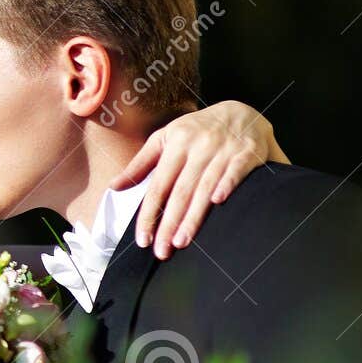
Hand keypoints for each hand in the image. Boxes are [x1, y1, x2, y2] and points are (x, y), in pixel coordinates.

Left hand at [109, 100, 287, 258]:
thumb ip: (140, 164)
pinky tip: (218, 202)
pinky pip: (235, 170)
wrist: (240, 111)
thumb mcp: (164, 138)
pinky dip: (227, 183)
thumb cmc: (196, 130)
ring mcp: (223, 149)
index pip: (158, 186)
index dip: (149, 214)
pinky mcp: (247, 152)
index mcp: (175, 145)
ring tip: (182, 242)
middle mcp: (198, 148)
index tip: (142, 240)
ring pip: (204, 187)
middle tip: (162, 251)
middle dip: (169, 223)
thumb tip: (114, 187)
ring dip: (193, 216)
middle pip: (180, 192)